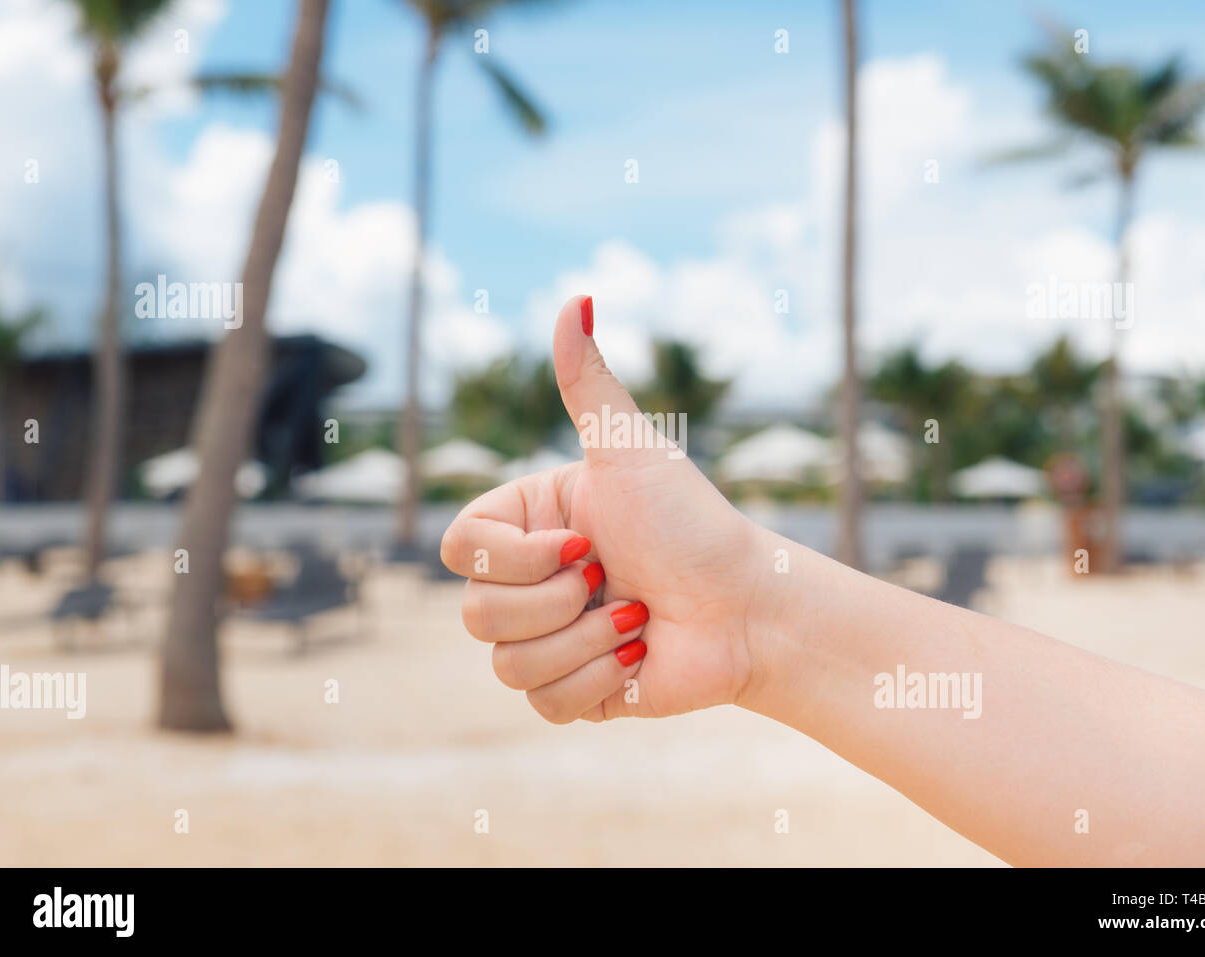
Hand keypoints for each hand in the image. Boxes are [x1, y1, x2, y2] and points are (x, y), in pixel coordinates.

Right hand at [440, 294, 767, 722]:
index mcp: (525, 525)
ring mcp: (544, 639)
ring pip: (506, 662)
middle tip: (614, 579)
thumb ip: (589, 381)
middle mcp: (526, 582)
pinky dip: (596, 680)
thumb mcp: (630, 451)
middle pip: (475, 611)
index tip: (583, 542)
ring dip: (586, 640)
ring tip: (636, 619)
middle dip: (558, 600)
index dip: (513, 557)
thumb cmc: (691, 524)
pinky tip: (636, 658)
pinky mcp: (569, 692)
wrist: (746, 608)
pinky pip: (541, 702)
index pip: (458, 549)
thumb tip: (577, 297)